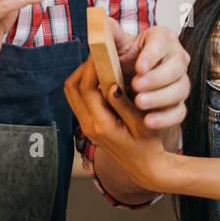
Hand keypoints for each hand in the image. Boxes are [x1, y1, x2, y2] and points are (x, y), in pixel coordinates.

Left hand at [64, 60, 170, 190]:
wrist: (144, 168)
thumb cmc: (147, 148)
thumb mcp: (142, 125)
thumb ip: (125, 105)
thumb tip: (112, 84)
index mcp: (101, 125)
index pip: (87, 88)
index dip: (92, 67)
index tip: (102, 52)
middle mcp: (88, 125)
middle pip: (72, 88)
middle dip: (83, 68)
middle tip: (99, 54)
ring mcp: (86, 126)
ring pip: (72, 93)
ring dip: (82, 76)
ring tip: (100, 63)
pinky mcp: (88, 125)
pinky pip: (78, 100)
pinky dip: (85, 85)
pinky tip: (102, 78)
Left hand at [107, 19, 189, 132]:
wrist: (134, 84)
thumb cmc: (127, 60)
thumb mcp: (119, 46)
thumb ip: (111, 34)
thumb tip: (99, 19)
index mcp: (163, 40)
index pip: (163, 42)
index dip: (152, 55)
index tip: (138, 67)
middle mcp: (177, 60)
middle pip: (176, 68)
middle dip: (156, 78)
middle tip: (136, 86)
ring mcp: (181, 83)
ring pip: (180, 90)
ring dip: (160, 98)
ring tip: (139, 103)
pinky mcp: (179, 104)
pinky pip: (179, 112)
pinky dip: (165, 118)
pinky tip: (148, 121)